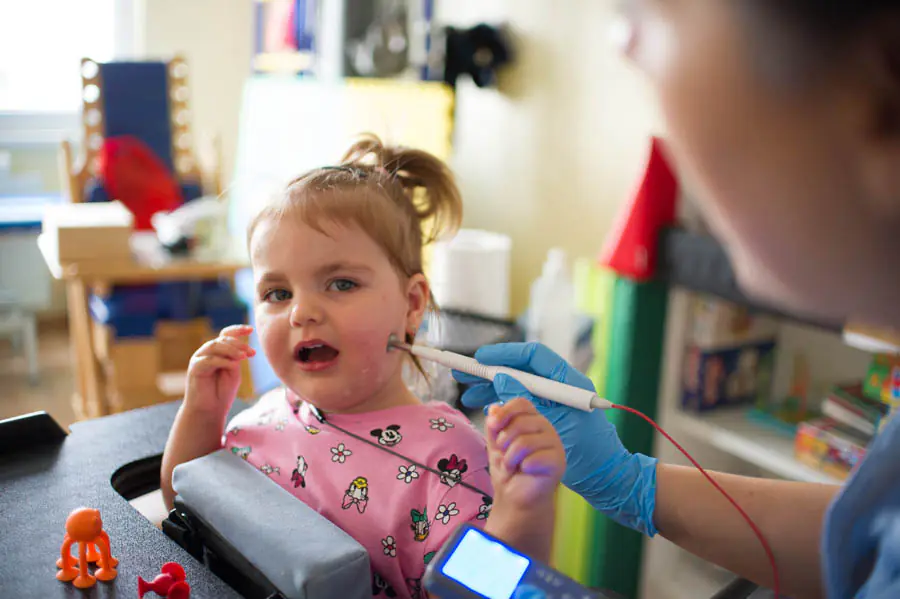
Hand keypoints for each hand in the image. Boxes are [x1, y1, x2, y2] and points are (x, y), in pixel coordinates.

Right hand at [186, 324, 254, 413]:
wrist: (209, 410)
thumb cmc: (222, 392)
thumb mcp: (233, 371)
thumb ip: (235, 358)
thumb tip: (238, 349)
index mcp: (218, 352)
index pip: (226, 335)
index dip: (238, 330)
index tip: (251, 329)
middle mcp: (207, 352)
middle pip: (222, 339)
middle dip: (239, 344)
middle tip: (251, 353)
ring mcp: (199, 359)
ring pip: (215, 346)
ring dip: (231, 349)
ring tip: (243, 357)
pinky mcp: (195, 368)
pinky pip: (209, 359)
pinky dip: (223, 360)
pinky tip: (233, 365)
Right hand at [455, 342, 658, 535]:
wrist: (604, 476)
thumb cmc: (586, 453)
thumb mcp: (552, 425)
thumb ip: (525, 401)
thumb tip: (501, 378)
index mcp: (568, 381)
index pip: (533, 356)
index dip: (505, 354)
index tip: (482, 359)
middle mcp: (561, 385)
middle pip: (522, 369)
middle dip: (493, 372)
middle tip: (466, 377)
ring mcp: (556, 399)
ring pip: (519, 385)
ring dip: (494, 388)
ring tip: (470, 395)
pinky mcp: (551, 412)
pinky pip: (523, 400)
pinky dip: (504, 403)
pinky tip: (487, 407)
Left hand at [485, 397, 564, 508]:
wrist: (515, 496)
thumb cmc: (509, 469)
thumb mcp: (495, 444)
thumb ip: (495, 425)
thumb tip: (494, 408)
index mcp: (532, 420)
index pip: (522, 403)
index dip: (505, 412)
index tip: (493, 425)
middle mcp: (546, 429)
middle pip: (521, 422)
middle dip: (504, 441)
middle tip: (505, 455)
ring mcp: (555, 444)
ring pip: (524, 441)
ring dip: (510, 457)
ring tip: (512, 466)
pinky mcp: (558, 462)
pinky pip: (534, 458)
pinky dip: (522, 467)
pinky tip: (525, 472)